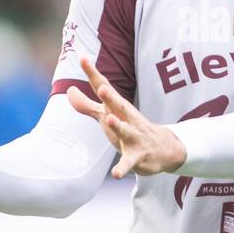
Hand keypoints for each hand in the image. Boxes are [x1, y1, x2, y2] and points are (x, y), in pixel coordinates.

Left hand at [66, 55, 186, 178]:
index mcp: (118, 108)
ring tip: (110, 120)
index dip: (93, 74)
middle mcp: (127, 119)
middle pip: (119, 105)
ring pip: (126, 131)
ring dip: (118, 126)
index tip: (83, 58)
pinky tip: (116, 175)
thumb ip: (87, 105)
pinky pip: (129, 163)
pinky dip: (123, 168)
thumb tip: (68, 90)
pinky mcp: (138, 157)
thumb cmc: (132, 129)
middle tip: (101, 86)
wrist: (165, 149)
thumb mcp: (107, 115)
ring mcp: (134, 137)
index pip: (104, 88)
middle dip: (110, 96)